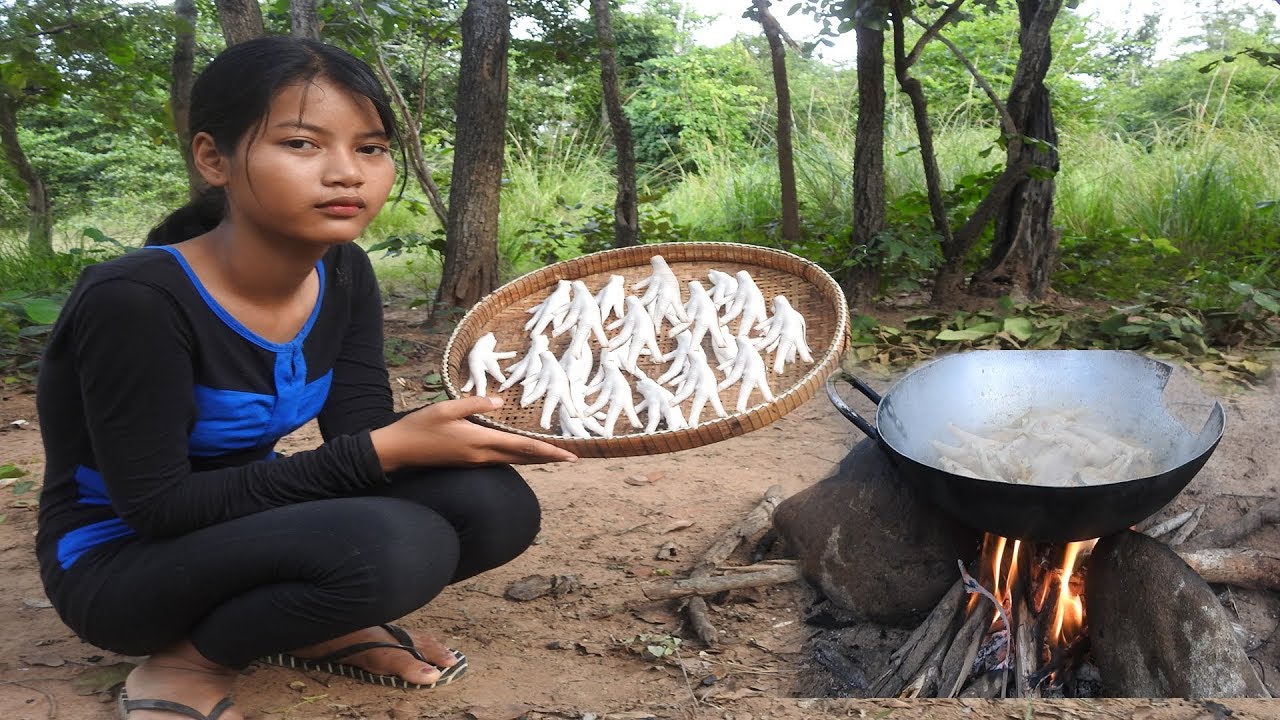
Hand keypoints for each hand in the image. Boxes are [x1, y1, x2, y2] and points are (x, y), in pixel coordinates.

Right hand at [371, 396, 576, 469]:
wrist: (398, 451)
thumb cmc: (420, 427)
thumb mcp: (446, 408)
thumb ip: (474, 404)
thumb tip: (499, 402)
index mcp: (480, 442)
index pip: (522, 448)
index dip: (548, 452)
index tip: (569, 455)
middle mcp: (482, 456)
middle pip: (523, 459)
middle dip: (549, 458)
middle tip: (573, 458)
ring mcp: (476, 462)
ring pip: (513, 461)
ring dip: (535, 459)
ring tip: (554, 455)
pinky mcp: (469, 462)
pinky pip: (501, 461)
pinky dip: (518, 458)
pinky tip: (523, 454)